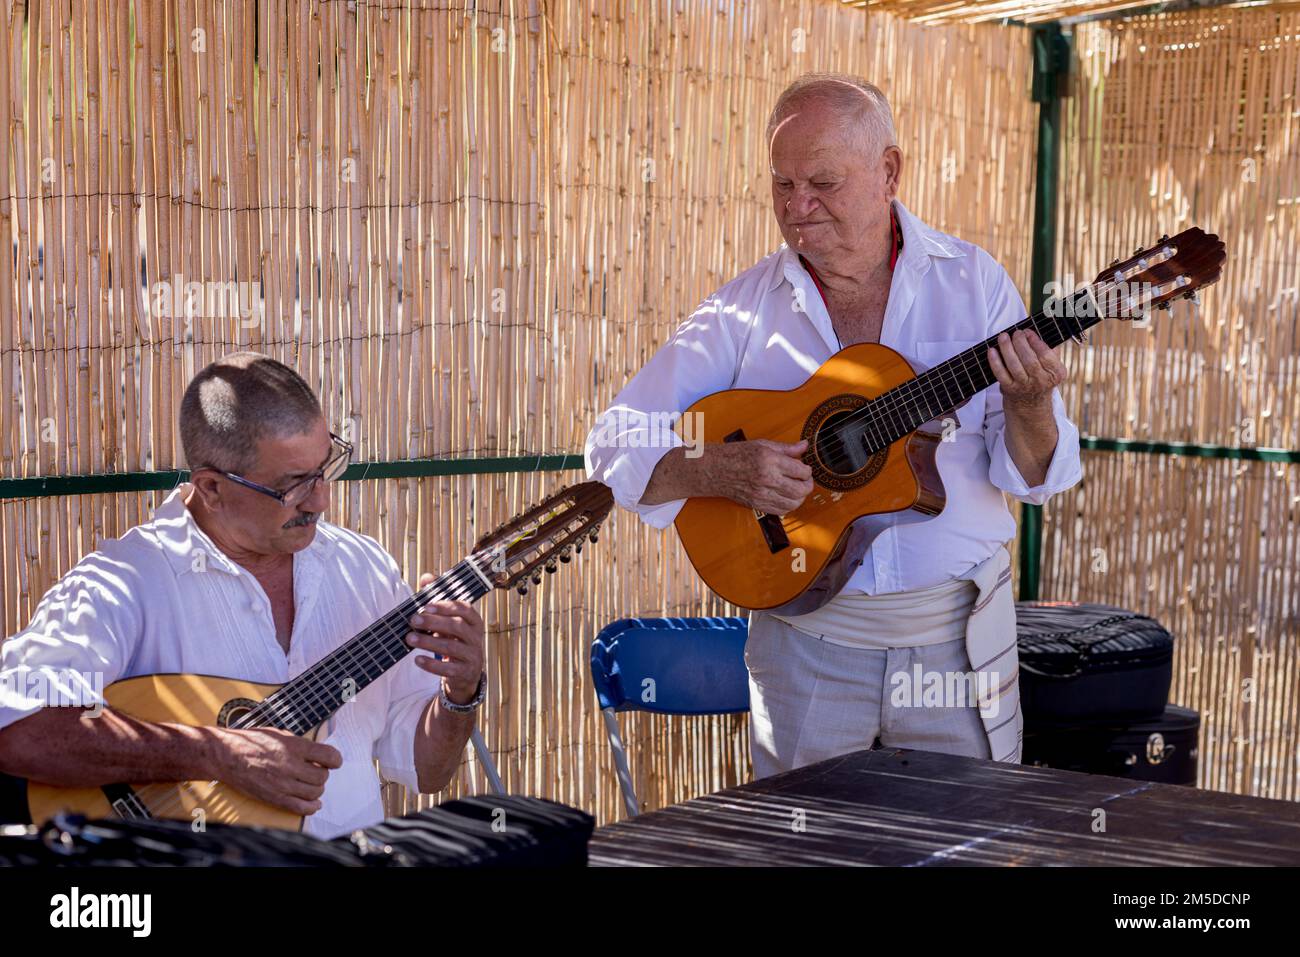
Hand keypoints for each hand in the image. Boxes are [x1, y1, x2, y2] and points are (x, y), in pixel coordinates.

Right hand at [211, 726, 341, 815]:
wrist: (227, 756)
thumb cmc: (252, 742)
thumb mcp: (281, 734)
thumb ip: (301, 745)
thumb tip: (320, 754)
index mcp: (294, 746)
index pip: (329, 756)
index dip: (335, 760)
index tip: (334, 761)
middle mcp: (290, 766)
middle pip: (323, 777)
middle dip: (323, 774)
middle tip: (315, 771)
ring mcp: (282, 784)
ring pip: (315, 792)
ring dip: (317, 788)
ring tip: (309, 783)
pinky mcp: (274, 798)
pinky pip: (301, 808)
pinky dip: (312, 807)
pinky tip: (314, 803)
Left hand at [405, 582, 485, 704]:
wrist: (466, 672)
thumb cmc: (454, 639)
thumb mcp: (449, 620)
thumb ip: (437, 598)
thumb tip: (426, 577)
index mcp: (474, 621)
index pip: (464, 609)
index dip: (446, 607)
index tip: (426, 606)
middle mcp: (476, 637)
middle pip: (457, 627)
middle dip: (433, 623)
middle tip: (413, 620)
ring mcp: (472, 656)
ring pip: (451, 648)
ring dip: (429, 642)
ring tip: (409, 638)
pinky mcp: (465, 673)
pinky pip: (449, 669)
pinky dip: (432, 665)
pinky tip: (417, 660)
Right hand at [711, 438, 813, 514]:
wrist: (715, 470)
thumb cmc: (736, 455)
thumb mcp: (762, 444)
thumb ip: (786, 448)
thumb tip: (804, 446)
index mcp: (770, 460)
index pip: (801, 471)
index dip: (808, 471)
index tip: (805, 468)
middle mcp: (767, 478)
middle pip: (801, 490)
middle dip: (808, 485)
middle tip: (805, 480)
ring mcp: (762, 494)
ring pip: (793, 503)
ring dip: (800, 497)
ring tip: (796, 489)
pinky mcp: (757, 504)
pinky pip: (781, 511)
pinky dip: (788, 506)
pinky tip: (786, 497)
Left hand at [987, 329, 1066, 410]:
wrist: (1031, 402)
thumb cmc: (1040, 375)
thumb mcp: (1052, 365)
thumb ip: (1051, 348)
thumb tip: (1044, 327)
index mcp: (1056, 373)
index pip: (1046, 356)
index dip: (1036, 342)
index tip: (1028, 332)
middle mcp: (1041, 381)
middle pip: (1030, 360)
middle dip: (1021, 344)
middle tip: (1016, 333)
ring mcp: (1025, 386)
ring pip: (1015, 366)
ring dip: (1007, 349)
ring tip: (1003, 337)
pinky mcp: (1010, 389)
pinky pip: (1001, 374)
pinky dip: (995, 362)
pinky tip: (992, 351)